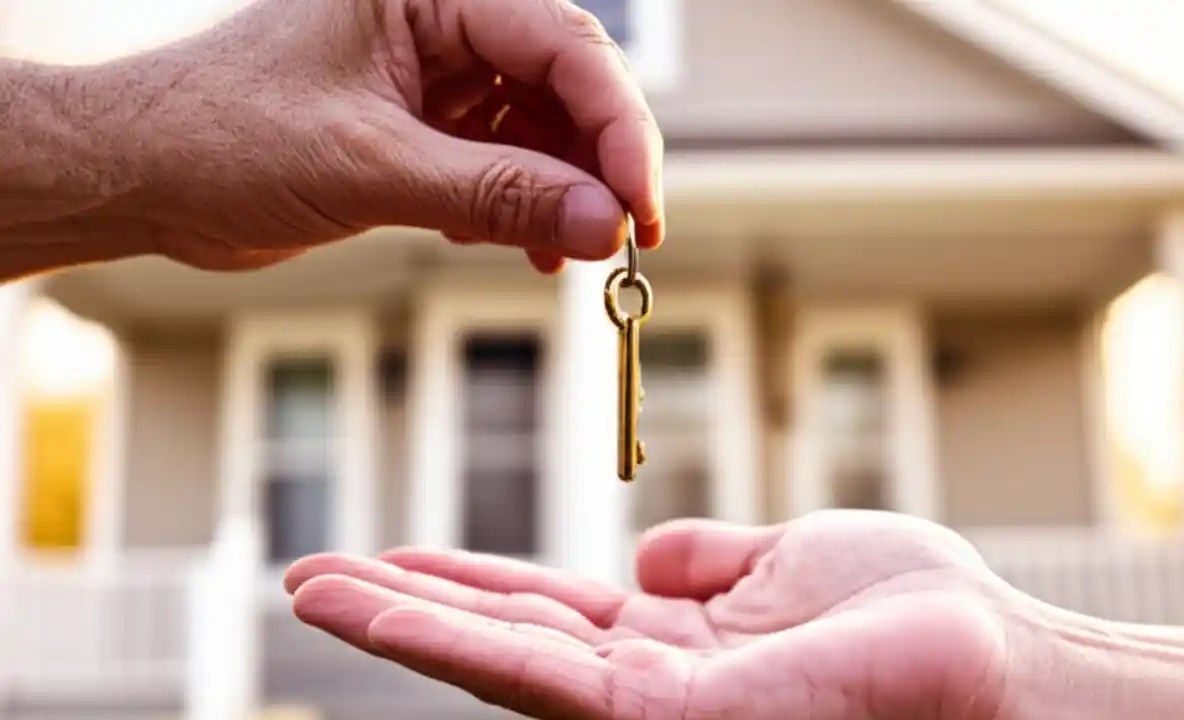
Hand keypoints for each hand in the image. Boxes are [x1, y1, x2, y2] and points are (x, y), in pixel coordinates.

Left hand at [101, 0, 662, 272]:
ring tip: (569, 252)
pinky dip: (524, 207)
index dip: (618, 127)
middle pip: (568, 81)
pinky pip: (506, 160)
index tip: (641, 205)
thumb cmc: (219, 136)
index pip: (563, 44)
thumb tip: (602, 224)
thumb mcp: (369, 168)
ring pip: (544, 126)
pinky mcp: (424, 125)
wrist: (141, 175)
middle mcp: (440, 21)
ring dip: (566, 192)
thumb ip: (495, 195)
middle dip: (601, 161)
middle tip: (627, 235)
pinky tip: (520, 246)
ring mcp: (434, 74)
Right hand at [285, 511, 1019, 718]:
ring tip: (311, 586)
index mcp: (676, 646)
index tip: (397, 557)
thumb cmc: (913, 616)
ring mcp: (650, 712)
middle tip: (309, 577)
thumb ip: (708, 563)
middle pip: (501, 642)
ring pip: (497, 661)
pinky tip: (383, 605)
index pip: (546, 615)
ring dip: (400, 622)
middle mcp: (648, 687)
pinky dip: (448, 636)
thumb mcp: (788, 560)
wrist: (996, 666)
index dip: (467, 585)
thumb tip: (643, 560)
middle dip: (405, 610)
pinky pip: (535, 672)